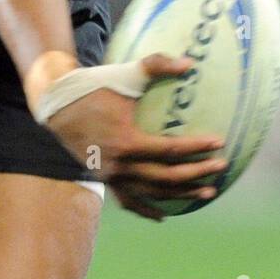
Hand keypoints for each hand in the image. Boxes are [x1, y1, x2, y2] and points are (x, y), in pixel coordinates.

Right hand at [44, 53, 227, 220]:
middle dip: (196, 174)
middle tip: (221, 168)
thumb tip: (189, 63)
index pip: (170, 150)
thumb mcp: (127, 74)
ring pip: (150, 194)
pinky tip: (164, 215)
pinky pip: (128, 201)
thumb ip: (158, 65)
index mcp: (126, 142)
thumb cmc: (96, 86)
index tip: (220, 143)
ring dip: (179, 195)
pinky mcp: (104, 179)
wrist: (58, 105)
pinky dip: (146, 209)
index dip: (197, 147)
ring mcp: (110, 176)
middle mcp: (118, 165)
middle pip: (165, 177)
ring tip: (206, 192)